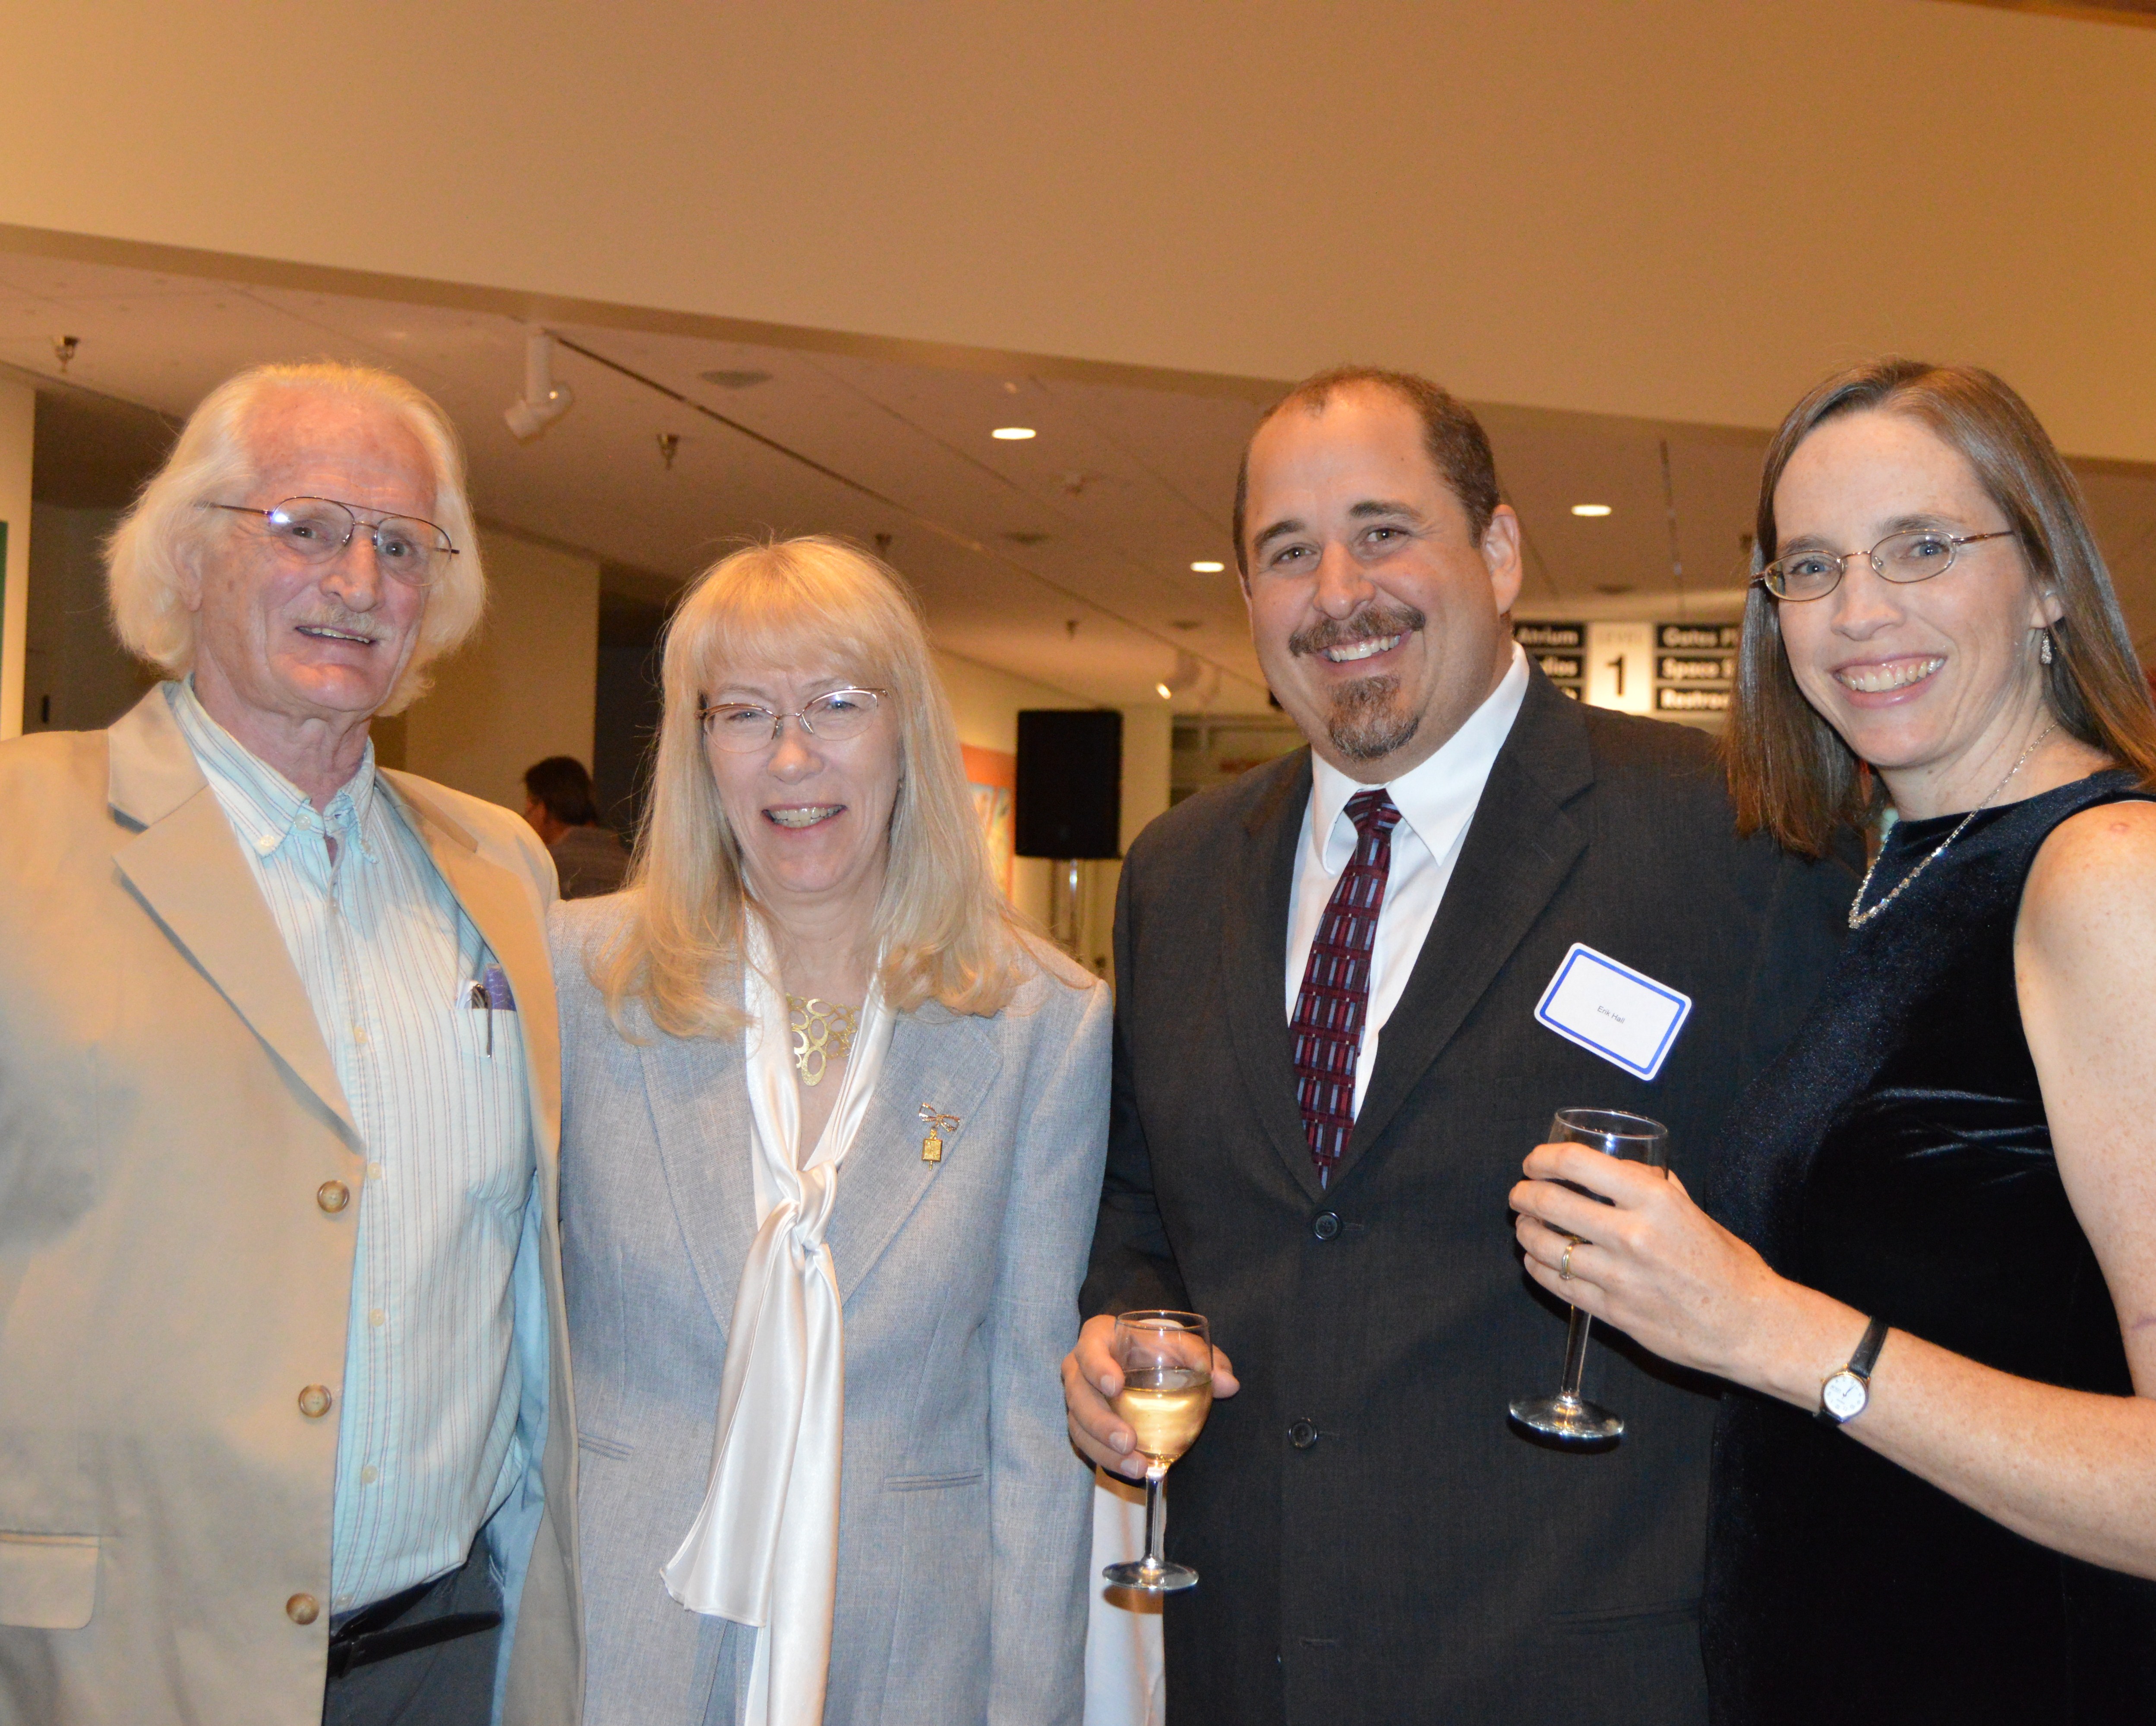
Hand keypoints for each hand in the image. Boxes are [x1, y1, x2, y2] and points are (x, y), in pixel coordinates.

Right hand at [1063, 1313, 1239, 1478]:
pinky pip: (1087, 1444)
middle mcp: (1080, 1367)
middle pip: (1078, 1395)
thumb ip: (1201, 1357)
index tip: (1116, 1386)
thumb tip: (1228, 1384)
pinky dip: (1109, 1460)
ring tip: (1137, 1466)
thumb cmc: (1157, 1344)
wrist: (1141, 1355)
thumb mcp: (1178, 1342)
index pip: (1089, 1349)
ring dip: (1104, 1450)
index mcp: (1098, 1337)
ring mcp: (1079, 1398)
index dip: (1097, 1367)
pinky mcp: (1084, 1423)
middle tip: (1128, 1441)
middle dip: (1100, 1422)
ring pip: (1079, 1426)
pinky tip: (1137, 1470)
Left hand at [1508, 1141, 1792, 1387]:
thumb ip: (1655, 1187)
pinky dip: (1538, 1268)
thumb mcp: (1693, 1211)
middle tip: (1520, 1193)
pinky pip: (1558, 1285)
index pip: (1578, 1164)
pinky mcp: (1612, 1312)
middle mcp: (1631, 1235)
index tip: (1535, 1161)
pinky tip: (1535, 1261)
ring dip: (1526, 1232)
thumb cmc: (1729, 1266)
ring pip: (1545, 1247)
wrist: (1749, 1326)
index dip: (1545, 1158)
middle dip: (1525, 1194)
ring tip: (1524, 1226)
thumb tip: (1621, 1169)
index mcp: (1654, 1200)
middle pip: (1551, 1203)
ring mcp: (1618, 1276)